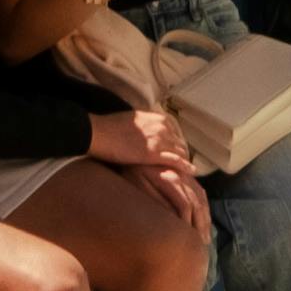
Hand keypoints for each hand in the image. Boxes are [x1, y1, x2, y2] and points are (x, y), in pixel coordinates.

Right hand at [114, 106, 207, 220]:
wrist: (98, 132)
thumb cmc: (109, 127)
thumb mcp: (133, 121)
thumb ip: (145, 127)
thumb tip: (146, 135)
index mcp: (157, 118)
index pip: (175, 133)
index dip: (177, 144)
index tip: (178, 153)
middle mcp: (162, 126)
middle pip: (180, 143)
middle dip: (183, 154)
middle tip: (185, 167)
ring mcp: (159, 139)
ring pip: (180, 151)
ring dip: (185, 162)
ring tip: (189, 173)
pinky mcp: (154, 153)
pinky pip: (176, 160)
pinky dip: (185, 166)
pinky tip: (192, 172)